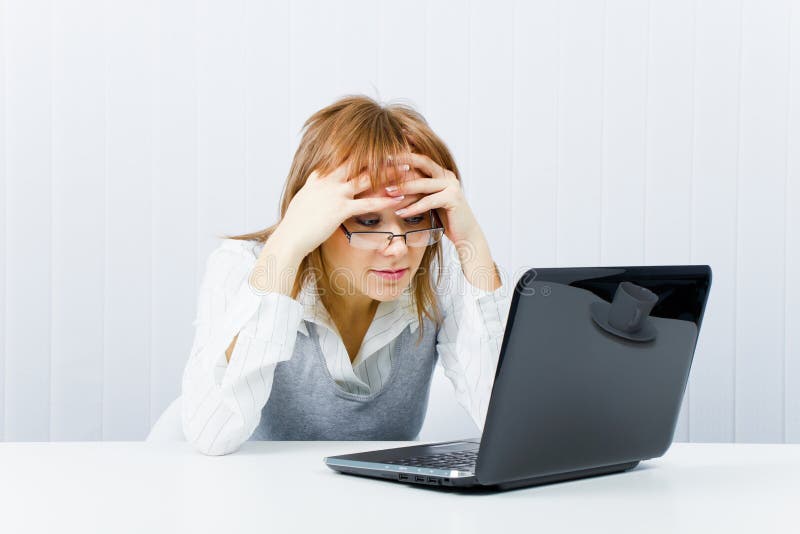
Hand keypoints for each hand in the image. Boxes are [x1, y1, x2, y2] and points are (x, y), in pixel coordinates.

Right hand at [273, 160, 408, 257]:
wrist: (289, 238)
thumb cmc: (296, 223)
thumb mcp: (304, 198)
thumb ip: (314, 188)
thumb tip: (317, 185)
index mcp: (319, 176)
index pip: (343, 156)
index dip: (362, 149)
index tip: (379, 143)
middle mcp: (327, 180)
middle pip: (358, 162)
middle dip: (379, 155)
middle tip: (398, 149)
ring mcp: (334, 194)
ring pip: (366, 178)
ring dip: (388, 173)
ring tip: (406, 168)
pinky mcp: (340, 210)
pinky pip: (367, 203)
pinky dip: (385, 200)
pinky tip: (398, 198)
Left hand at [384, 152, 479, 245]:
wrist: (466, 234)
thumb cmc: (445, 218)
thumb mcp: (427, 200)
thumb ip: (416, 191)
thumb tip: (390, 187)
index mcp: (441, 173)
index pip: (420, 159)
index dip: (403, 156)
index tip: (385, 156)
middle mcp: (447, 175)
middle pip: (422, 163)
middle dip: (401, 162)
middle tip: (382, 164)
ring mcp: (452, 186)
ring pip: (423, 183)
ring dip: (403, 188)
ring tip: (387, 192)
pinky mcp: (453, 199)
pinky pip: (429, 201)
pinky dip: (413, 207)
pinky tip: (401, 213)